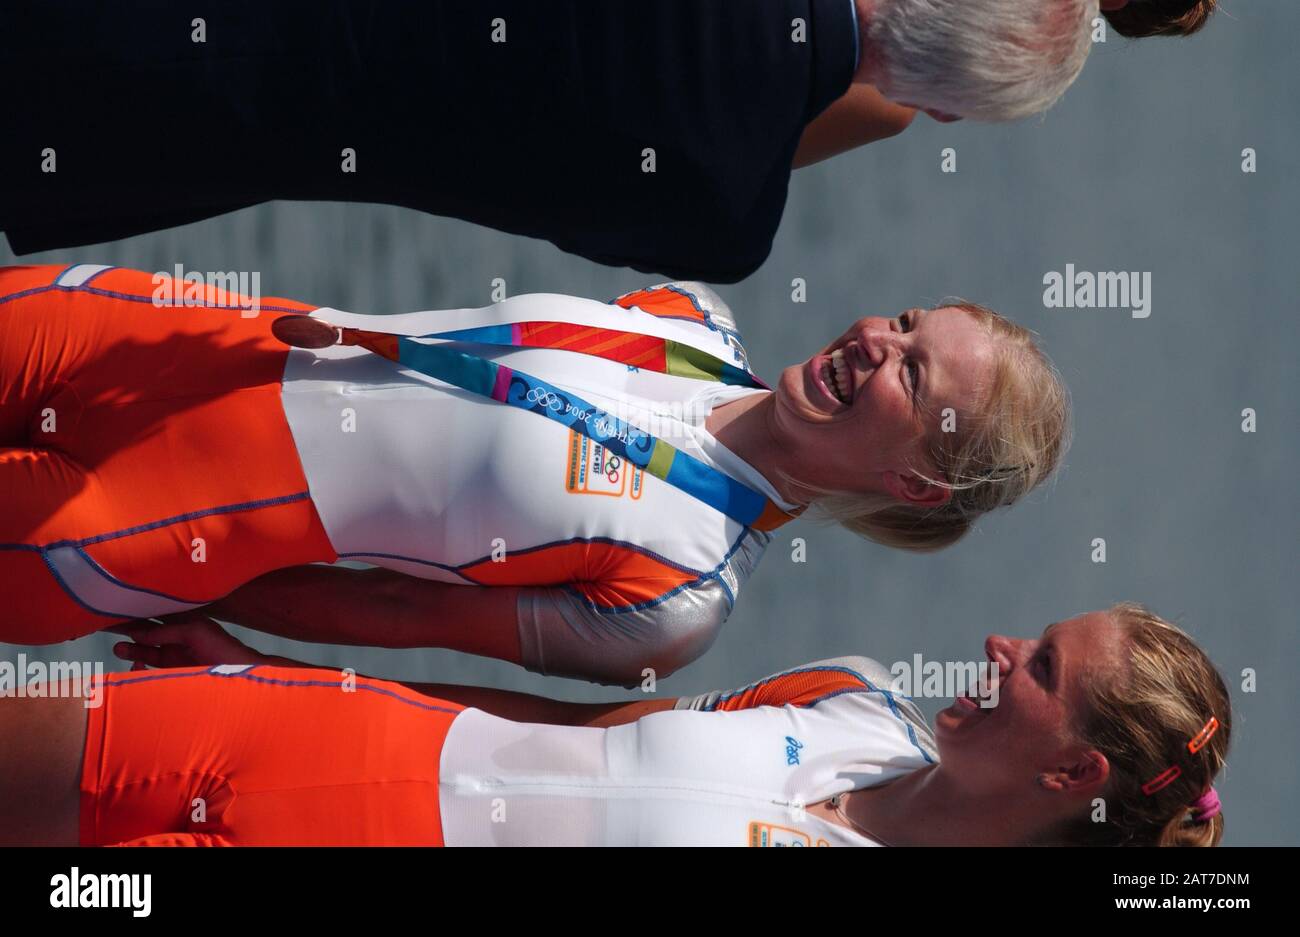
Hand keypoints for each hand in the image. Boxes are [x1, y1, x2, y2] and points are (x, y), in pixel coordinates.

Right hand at [110, 612, 265, 669]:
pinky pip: (150, 671)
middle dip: (129, 633)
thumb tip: (136, 632)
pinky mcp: (173, 674)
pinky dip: (140, 669)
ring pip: (145, 653)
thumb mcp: (194, 632)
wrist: (239, 675)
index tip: (114, 611)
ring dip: (132, 651)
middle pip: (146, 634)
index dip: (137, 614)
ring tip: (118, 650)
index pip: (156, 616)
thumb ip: (166, 631)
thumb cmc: (221, 647)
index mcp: (183, 623)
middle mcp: (177, 639)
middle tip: (109, 632)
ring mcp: (175, 657)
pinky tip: (136, 665)